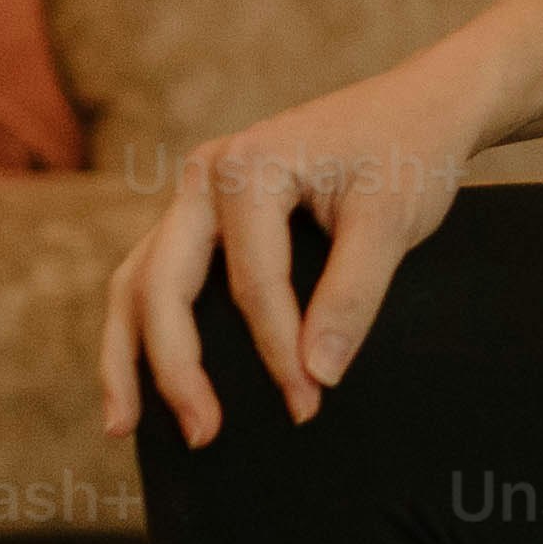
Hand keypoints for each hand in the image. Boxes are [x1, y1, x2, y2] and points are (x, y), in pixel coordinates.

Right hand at [98, 38, 504, 446]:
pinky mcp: (204, 216)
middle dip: (173, 367)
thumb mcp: (392, 220)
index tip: (308, 404)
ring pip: (138, 280)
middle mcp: (203, 175)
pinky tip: (144, 380)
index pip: (251, 282)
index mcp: (246, 166)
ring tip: (123, 426)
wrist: (419, 109)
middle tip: (201, 435)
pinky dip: (145, 328)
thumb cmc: (409, 155)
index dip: (277, 351)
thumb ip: (353, 295)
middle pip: (160, 283)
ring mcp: (196, 195)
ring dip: (127, 354)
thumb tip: (318, 375)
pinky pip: (158, 275)